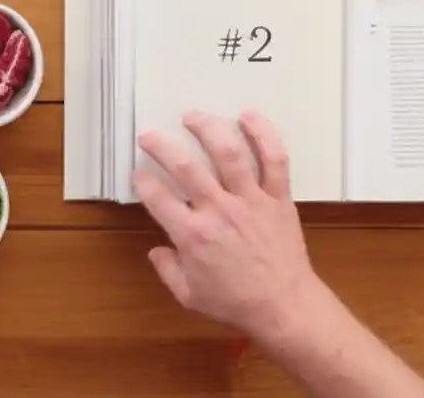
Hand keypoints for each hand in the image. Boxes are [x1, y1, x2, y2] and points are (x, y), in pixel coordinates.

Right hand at [134, 110, 326, 345]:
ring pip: (227, 153)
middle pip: (185, 167)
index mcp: (192, 235)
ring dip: (207, 129)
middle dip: (162, 146)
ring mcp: (250, 200)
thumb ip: (168, 270)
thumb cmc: (236, 304)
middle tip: (149, 135)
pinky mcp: (277, 198)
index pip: (159, 198)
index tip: (139, 174)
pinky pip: (274, 159)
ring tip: (192, 116)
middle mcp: (219, 211)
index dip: (143, 182)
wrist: (283, 307)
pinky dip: (263, 134)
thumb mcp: (190, 296)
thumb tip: (156, 251)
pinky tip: (249, 117)